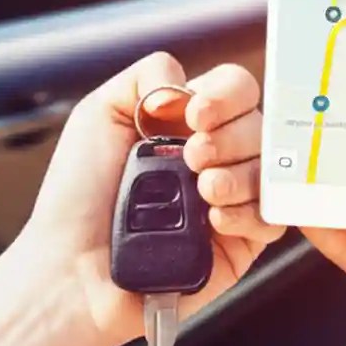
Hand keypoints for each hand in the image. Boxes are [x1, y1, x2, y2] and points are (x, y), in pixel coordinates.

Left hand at [15, 53, 285, 345]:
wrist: (72, 268)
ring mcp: (232, 197)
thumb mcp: (98, 115)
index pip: (237, 88)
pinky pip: (273, 218)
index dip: (226, 96)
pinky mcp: (241, 242)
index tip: (195, 115)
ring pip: (272, 170)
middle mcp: (216, 155)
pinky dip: (247, 214)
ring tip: (201, 191)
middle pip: (261, 125)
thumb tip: (187, 86)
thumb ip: (147, 76)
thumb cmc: (76, 198)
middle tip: (192, 157)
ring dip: (238, 175)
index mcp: (188, 122)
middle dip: (229, 138)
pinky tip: (213, 220)